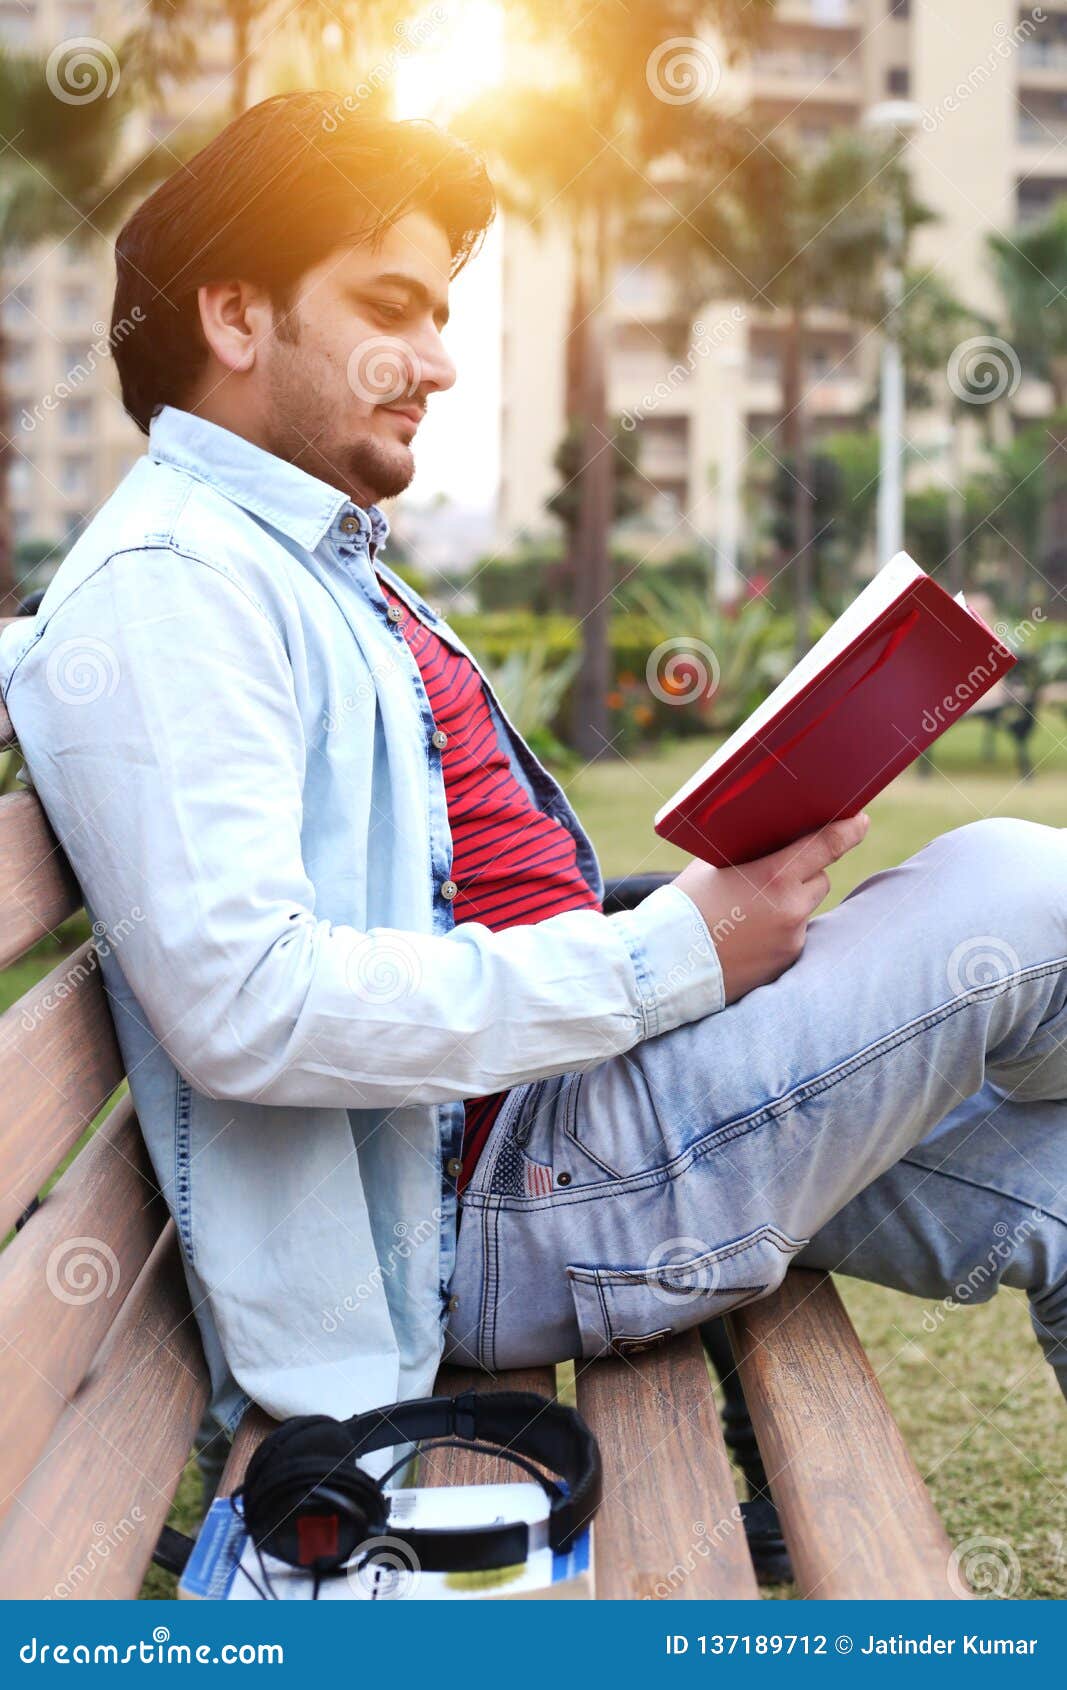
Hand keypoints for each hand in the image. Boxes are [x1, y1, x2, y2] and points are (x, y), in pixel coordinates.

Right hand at [674, 814, 869, 1004]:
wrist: (663, 965)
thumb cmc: (683, 907)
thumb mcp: (713, 866)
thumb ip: (749, 853)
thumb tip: (768, 841)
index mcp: (775, 877)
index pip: (828, 845)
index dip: (849, 830)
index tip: (860, 821)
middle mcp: (791, 910)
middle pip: (819, 879)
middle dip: (804, 873)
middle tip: (778, 872)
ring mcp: (790, 940)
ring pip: (804, 910)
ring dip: (789, 904)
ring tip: (750, 910)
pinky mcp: (784, 963)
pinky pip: (791, 936)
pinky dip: (776, 931)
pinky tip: (746, 935)